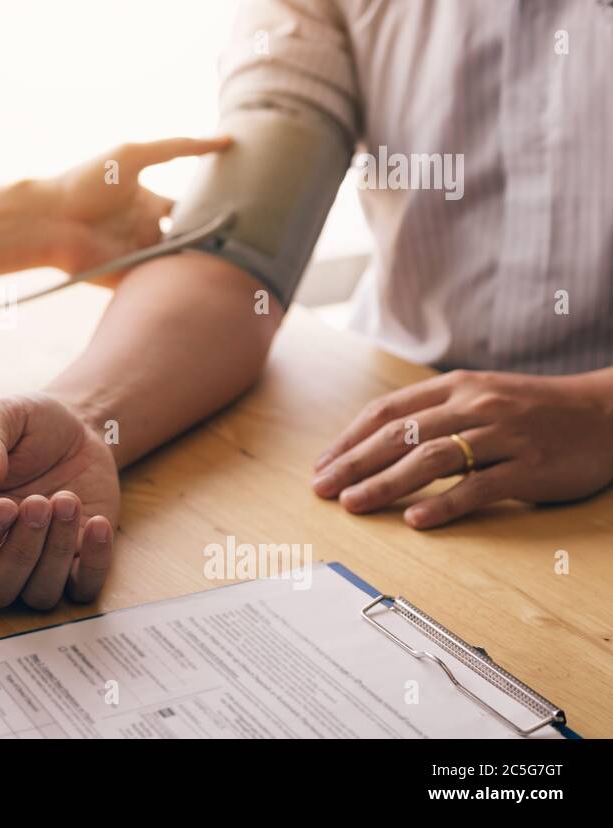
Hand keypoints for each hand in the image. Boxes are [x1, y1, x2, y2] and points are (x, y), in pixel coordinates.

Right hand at [0, 393, 119, 608]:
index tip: (6, 505)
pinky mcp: (78, 561)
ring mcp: (38, 560)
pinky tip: (96, 523)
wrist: (79, 428)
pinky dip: (95, 563)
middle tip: (41, 502)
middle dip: (20, 553)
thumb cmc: (30, 425)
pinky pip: (83, 589)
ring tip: (68, 500)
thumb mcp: (3, 415)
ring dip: (57, 551)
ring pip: (39, 595)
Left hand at [39, 136, 231, 274]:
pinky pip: (162, 283)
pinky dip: (182, 282)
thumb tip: (224, 140)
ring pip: (180, 263)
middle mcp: (146, 229)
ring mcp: (139, 255)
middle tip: (249, 239)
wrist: (50, 218)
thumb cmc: (86, 182)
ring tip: (239, 261)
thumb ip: (179, 147)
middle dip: (214, 239)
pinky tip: (211, 280)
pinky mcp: (130, 278)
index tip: (246, 207)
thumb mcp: (135, 155)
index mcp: (148, 202)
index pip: (189, 206)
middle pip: (190, 237)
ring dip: (203, 262)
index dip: (214, 207)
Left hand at [312, 369, 612, 527]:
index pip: (388, 412)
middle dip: (354, 463)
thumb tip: (380, 440)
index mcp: (457, 387)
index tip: (323, 464)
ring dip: (385, 483)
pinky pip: (480, 486)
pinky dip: (445, 503)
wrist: (608, 413)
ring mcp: (504, 435)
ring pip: (432, 458)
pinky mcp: (531, 466)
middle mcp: (475, 406)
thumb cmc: (536, 409)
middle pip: (400, 435)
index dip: (350, 439)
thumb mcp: (482, 396)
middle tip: (322, 488)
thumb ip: (436, 412)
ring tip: (353, 504)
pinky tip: (416, 519)